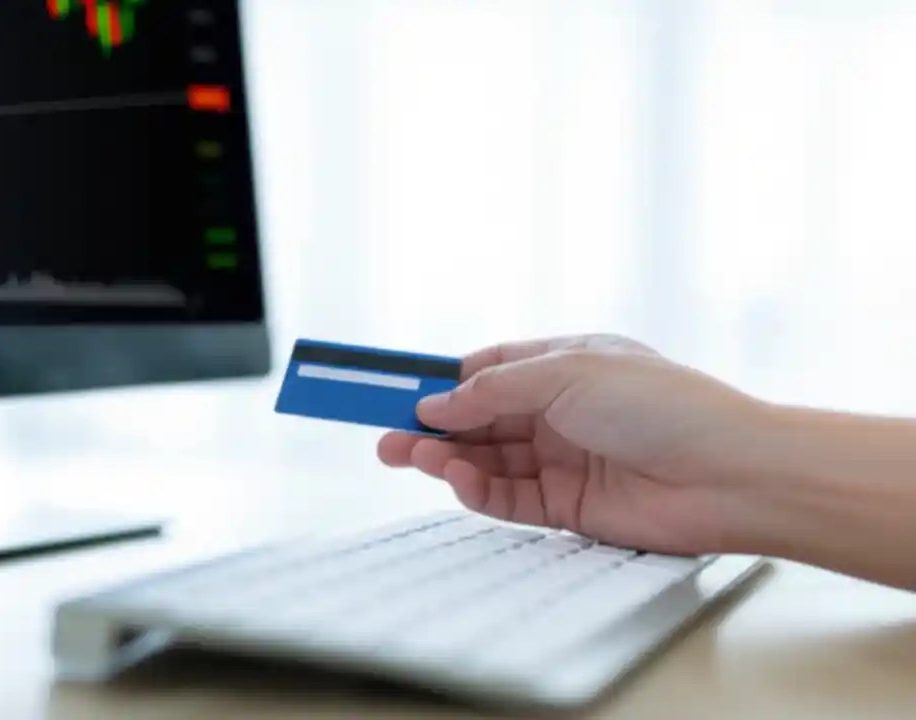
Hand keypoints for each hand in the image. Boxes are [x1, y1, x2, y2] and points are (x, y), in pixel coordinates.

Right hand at [377, 335, 769, 554]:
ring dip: (445, 459)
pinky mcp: (569, 507)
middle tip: (383, 435)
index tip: (393, 388)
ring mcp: (564, 460)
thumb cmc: (664, 406)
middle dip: (431, 425)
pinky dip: (479, 491)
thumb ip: (495, 390)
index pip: (487, 371)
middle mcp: (561, 412)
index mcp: (565, 365)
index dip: (440, 380)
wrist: (731, 475)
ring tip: (405, 456)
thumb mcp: (569, 373)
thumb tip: (436, 403)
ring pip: (487, 460)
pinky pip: (509, 498)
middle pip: (479, 419)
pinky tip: (458, 481)